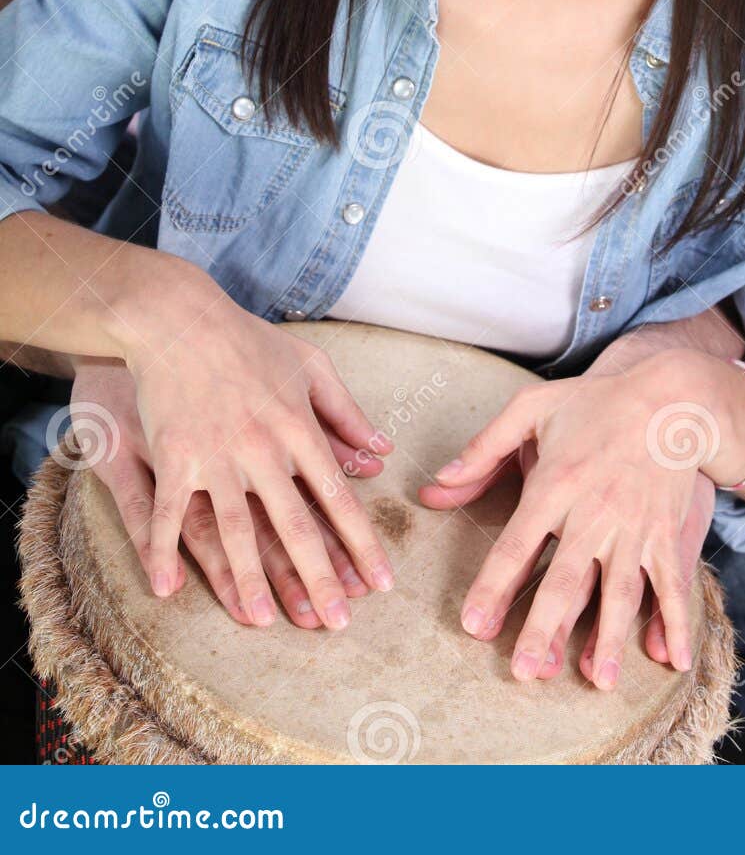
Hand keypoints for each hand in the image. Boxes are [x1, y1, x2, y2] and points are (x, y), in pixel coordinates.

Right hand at [70, 358, 381, 628]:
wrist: (180, 317)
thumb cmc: (248, 340)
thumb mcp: (311, 366)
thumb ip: (347, 412)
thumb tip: (382, 453)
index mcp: (299, 428)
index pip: (338, 497)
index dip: (362, 542)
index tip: (381, 584)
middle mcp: (263, 447)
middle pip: (296, 524)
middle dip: (320, 577)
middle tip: (338, 622)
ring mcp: (216, 454)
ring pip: (237, 529)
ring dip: (251, 579)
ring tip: (265, 622)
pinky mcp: (173, 455)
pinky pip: (170, 513)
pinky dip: (165, 553)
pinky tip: (168, 591)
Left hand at [419, 357, 719, 688]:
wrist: (669, 394)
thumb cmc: (595, 402)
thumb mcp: (531, 408)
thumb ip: (481, 448)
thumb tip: (437, 484)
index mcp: (555, 485)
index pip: (516, 545)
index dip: (493, 587)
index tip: (474, 625)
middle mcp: (594, 513)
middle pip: (565, 579)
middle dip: (544, 628)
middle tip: (525, 672)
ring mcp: (634, 527)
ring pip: (618, 592)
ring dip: (609, 639)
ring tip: (598, 682)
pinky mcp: (665, 532)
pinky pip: (669, 583)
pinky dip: (673, 621)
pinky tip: (673, 660)